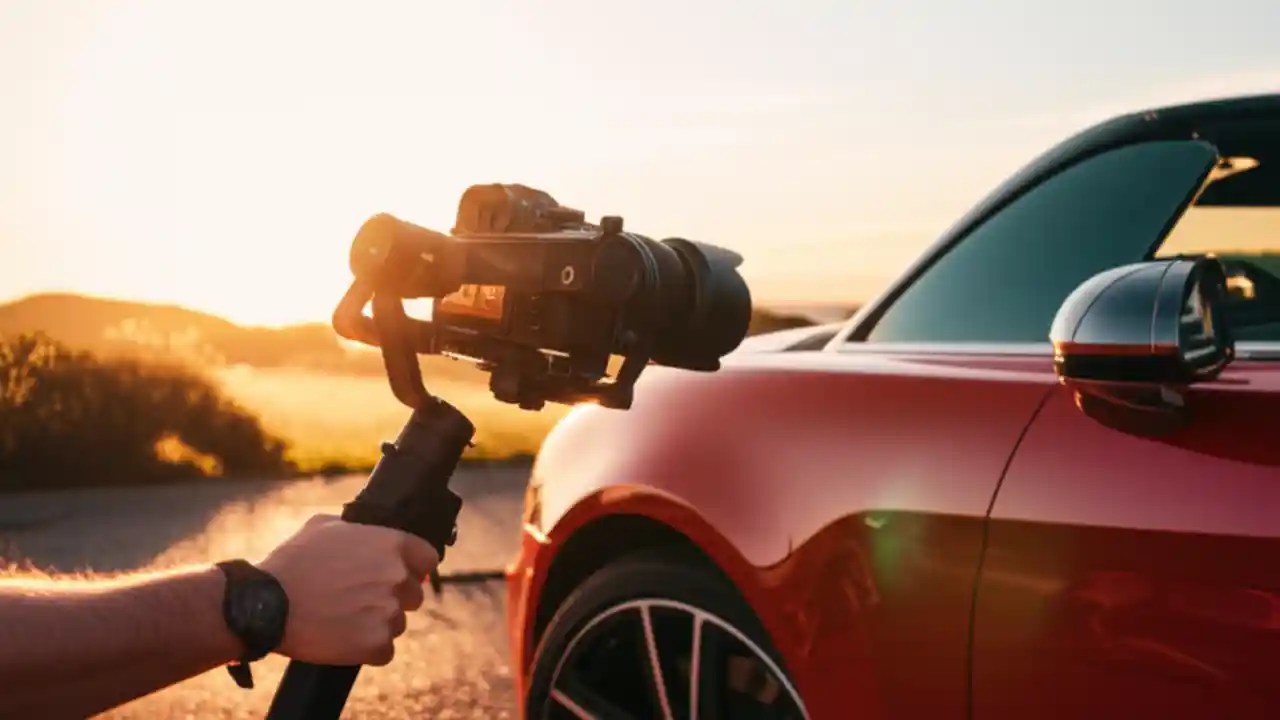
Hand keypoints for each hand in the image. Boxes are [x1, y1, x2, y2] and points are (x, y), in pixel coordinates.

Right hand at [257, 514, 437, 665]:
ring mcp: (389, 612)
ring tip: (343, 619)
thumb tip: (366, 530)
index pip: (428, 559)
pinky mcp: (376, 644)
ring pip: (397, 623)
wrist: (266, 604)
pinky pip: (384, 651)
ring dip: (377, 624)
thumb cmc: (292, 562)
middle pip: (413, 595)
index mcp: (393, 544)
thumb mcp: (324, 526)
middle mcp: (398, 577)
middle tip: (359, 600)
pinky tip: (343, 638)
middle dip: (392, 598)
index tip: (397, 576)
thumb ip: (357, 528)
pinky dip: (367, 649)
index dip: (412, 568)